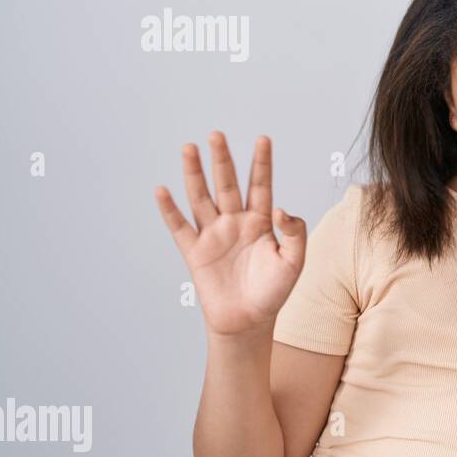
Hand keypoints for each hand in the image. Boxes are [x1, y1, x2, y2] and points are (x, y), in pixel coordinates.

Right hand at [154, 132, 306, 335]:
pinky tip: (162, 190)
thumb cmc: (274, 292)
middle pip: (227, 184)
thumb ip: (294, 233)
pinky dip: (169, 209)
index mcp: (261, 222)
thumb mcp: (293, 262)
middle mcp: (235, 222)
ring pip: (201, 197)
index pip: (261, 185)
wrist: (248, 321)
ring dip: (194, 173)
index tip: (263, 138)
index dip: (262, 163)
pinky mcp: (195, 251)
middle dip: (222, 159)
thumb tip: (281, 209)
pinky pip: (179, 227)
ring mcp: (213, 235)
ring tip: (189, 148)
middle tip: (216, 134)